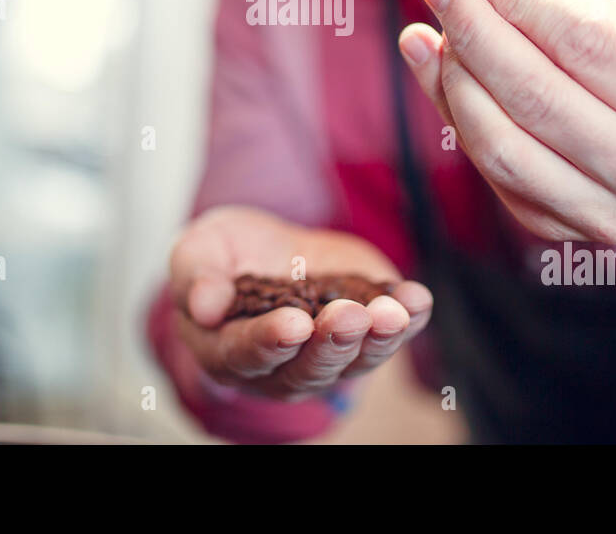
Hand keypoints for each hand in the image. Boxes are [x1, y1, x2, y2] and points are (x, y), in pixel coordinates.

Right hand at [170, 207, 432, 400]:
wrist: (270, 248)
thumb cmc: (225, 254)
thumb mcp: (199, 249)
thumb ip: (197, 274)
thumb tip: (205, 305)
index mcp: (229, 350)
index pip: (247, 355)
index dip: (270, 341)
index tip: (293, 324)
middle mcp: (282, 367)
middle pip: (309, 367)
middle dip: (333, 342)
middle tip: (349, 315)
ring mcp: (331, 355)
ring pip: (358, 360)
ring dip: (379, 337)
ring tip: (392, 311)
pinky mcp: (368, 331)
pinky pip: (394, 334)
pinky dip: (410, 318)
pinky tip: (418, 299)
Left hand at [398, 0, 615, 245]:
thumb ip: (554, 4)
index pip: (587, 43)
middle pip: (537, 94)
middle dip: (475, 30)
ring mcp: (603, 212)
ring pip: (501, 143)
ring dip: (454, 77)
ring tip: (433, 29)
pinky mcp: (554, 229)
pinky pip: (487, 167)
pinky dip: (453, 111)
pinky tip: (434, 68)